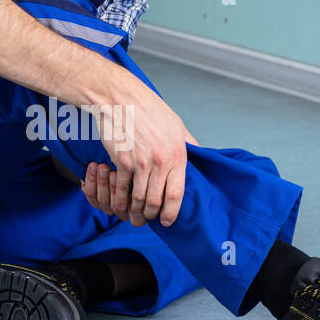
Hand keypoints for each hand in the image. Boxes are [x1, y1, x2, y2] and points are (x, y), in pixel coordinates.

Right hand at [84, 82, 198, 226]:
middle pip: (156, 200)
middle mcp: (160, 161)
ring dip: (135, 211)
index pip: (177, 193)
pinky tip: (119, 202)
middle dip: (152, 215)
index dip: (172, 212)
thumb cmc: (149, 108)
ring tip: (135, 214)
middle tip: (149, 218)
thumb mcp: (176, 124)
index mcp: (177, 153)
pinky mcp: (122, 161)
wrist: (121, 99)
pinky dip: (119, 199)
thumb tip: (200, 153)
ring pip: (138, 198)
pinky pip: (121, 188)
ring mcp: (140, 162)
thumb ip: (188, 143)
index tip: (167, 221)